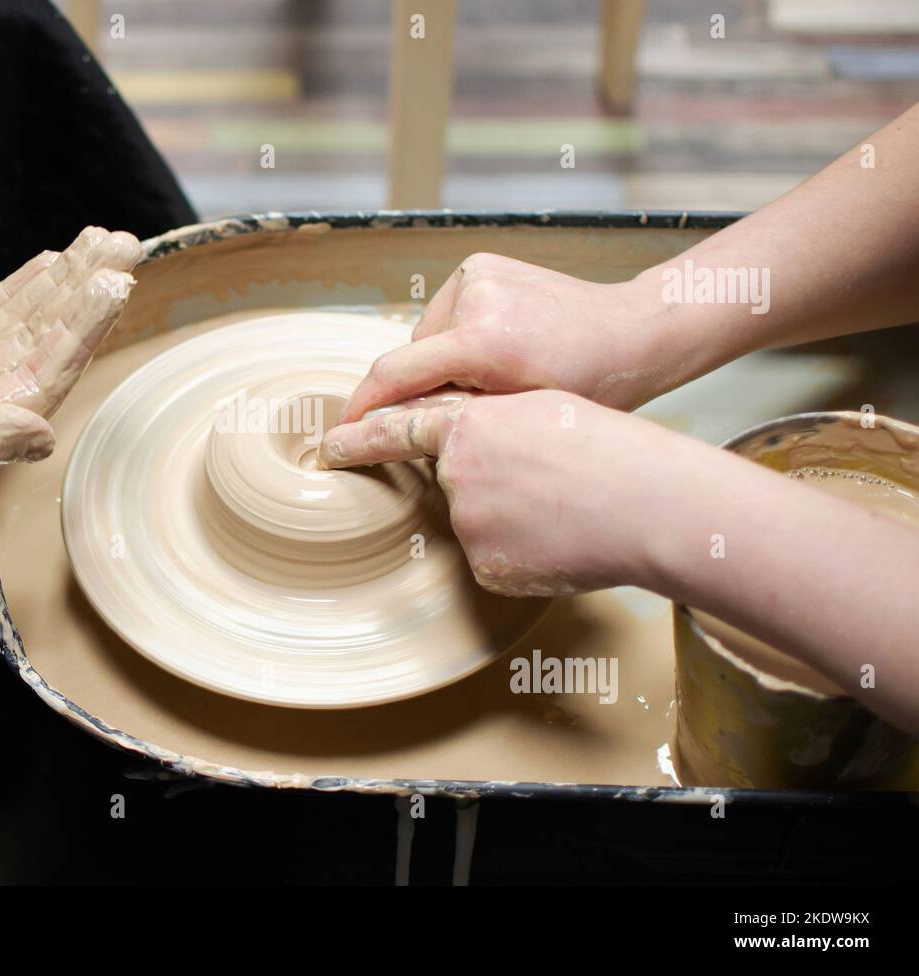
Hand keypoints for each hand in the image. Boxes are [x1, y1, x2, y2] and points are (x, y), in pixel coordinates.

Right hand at [0, 227, 141, 490]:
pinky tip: (53, 263)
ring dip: (62, 283)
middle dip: (85, 295)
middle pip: (43, 344)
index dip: (82, 331)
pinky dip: (21, 288)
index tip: (115, 284)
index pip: (43, 377)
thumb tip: (45, 435)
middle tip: (127, 247)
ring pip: (21, 323)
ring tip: (104, 241)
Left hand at [320, 389, 686, 595]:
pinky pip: (494, 558)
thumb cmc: (610, 450)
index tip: (329, 447)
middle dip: (489, 485)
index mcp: (471, 421)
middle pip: (453, 482)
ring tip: (565, 510)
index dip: (359, 439)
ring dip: (511, 519)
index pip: (398, 429)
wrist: (648, 503)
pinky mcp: (487, 565)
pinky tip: (561, 539)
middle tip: (545, 485)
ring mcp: (469, 521)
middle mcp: (457, 471)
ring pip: (477, 522)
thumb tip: (458, 450)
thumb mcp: (543, 411)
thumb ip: (488, 426)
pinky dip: (523, 552)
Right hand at [340, 253, 681, 423]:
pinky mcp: (481, 264)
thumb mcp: (516, 416)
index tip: (339, 434)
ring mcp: (477, 274)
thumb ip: (448, 417)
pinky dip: (454, 337)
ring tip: (489, 377)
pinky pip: (445, 314)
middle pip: (410, 357)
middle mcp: (473, 298)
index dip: (361, 409)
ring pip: (427, 337)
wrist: (629, 330)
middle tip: (450, 413)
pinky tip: (495, 349)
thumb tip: (388, 426)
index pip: (394, 375)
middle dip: (416, 388)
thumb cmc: (586, 385)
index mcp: (483, 343)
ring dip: (438, 362)